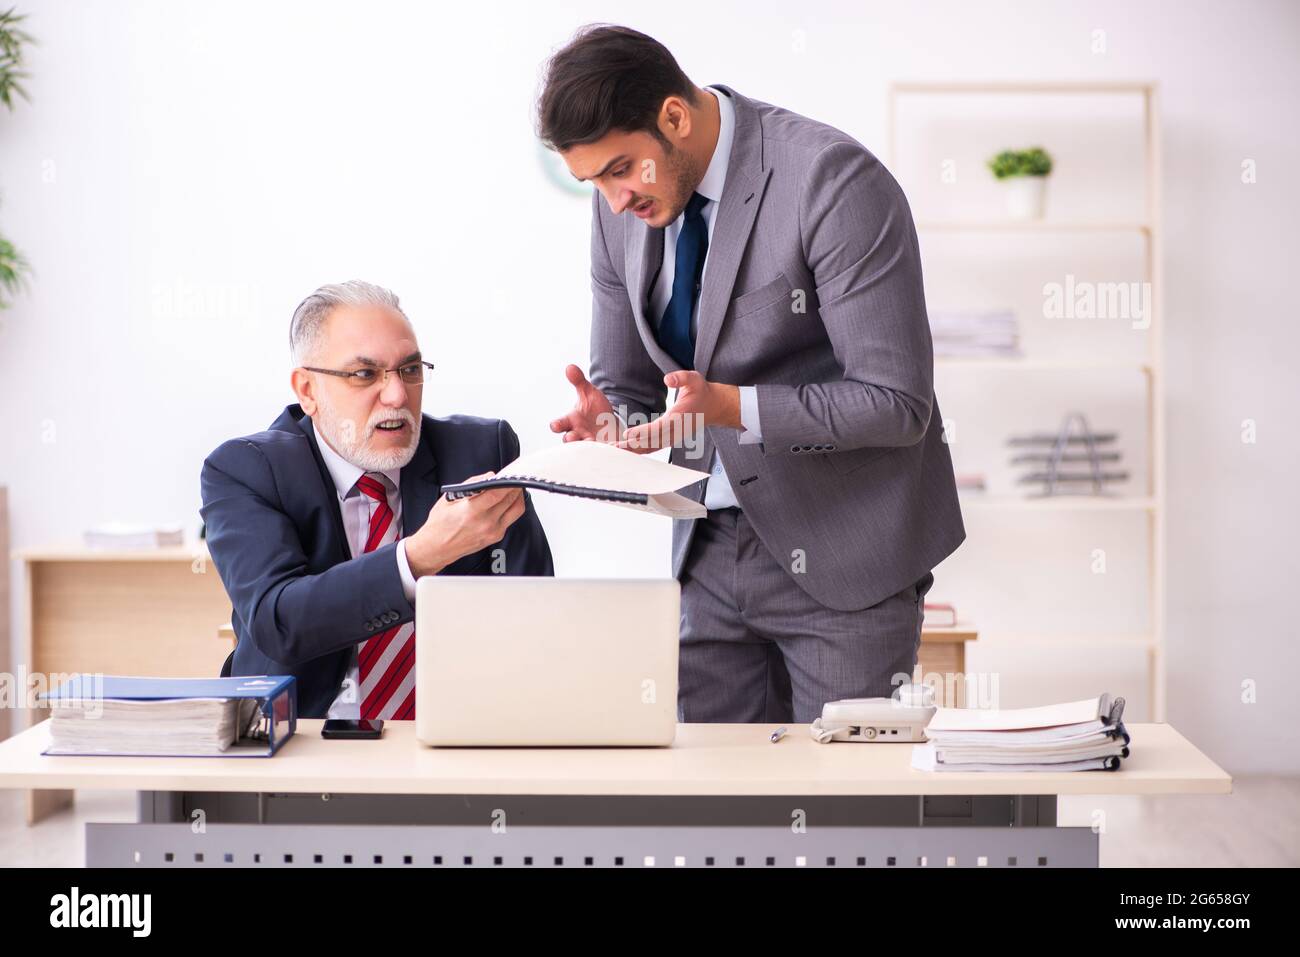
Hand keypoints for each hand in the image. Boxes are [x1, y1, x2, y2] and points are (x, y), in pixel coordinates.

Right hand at [404, 472, 524, 575]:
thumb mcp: (449, 498)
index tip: (510, 474)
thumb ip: (472, 484)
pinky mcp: (496, 536)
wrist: (437, 548)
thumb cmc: (440, 524)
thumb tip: (489, 476)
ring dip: (517, 496)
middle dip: (514, 486)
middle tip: (513, 477)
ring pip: (516, 510)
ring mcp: (493, 532)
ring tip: (513, 488)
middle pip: (510, 500)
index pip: (496, 494)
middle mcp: (485, 523)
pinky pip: (512, 518)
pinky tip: (506, 501)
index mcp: (471, 512)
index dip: (507, 482)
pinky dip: (512, 507)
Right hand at [548, 364, 620, 443]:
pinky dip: (606, 449)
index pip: (559, 424)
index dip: (556, 425)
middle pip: (569, 440)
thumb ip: (579, 381)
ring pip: (584, 448)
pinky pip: (603, 452)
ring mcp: (589, 443)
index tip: (555, 425)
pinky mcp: (602, 449)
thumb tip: (570, 366)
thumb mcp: (588, 393)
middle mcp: (578, 434)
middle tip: (572, 437)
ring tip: (592, 442)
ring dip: (587, 446)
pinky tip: (612, 446)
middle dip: (570, 438)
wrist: (611, 422)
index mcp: (571, 421)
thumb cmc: (594, 409)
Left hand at [618, 371, 740, 453]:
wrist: (713, 406)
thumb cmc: (700, 391)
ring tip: (615, 450)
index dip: (643, 431)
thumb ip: (681, 378)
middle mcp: (675, 430)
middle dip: (632, 445)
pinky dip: (640, 450)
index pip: (658, 427)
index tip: (628, 433)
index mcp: (679, 417)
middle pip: (651, 441)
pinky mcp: (671, 439)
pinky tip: (627, 450)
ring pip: (652, 447)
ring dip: (634, 450)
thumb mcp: (694, 379)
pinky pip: (654, 447)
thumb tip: (667, 379)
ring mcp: (674, 437)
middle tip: (613, 447)